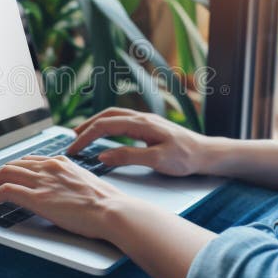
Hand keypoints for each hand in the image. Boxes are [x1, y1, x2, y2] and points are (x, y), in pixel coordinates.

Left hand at [0, 155, 132, 239]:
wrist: (112, 210)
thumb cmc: (105, 203)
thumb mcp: (86, 184)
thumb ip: (69, 182)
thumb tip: (62, 192)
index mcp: (61, 162)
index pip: (28, 160)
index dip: (12, 168)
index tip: (3, 175)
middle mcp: (49, 166)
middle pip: (12, 165)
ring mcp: (42, 181)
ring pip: (4, 174)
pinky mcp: (38, 197)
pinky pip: (5, 191)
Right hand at [67, 107, 207, 175]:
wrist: (206, 154)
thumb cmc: (185, 158)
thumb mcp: (156, 160)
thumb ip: (128, 157)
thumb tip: (102, 156)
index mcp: (141, 124)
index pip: (104, 126)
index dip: (86, 137)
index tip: (73, 149)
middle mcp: (141, 118)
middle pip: (106, 116)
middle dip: (86, 127)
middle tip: (71, 140)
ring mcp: (145, 121)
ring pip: (113, 117)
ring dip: (96, 124)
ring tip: (82, 136)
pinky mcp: (149, 127)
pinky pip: (122, 121)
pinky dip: (107, 126)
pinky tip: (105, 135)